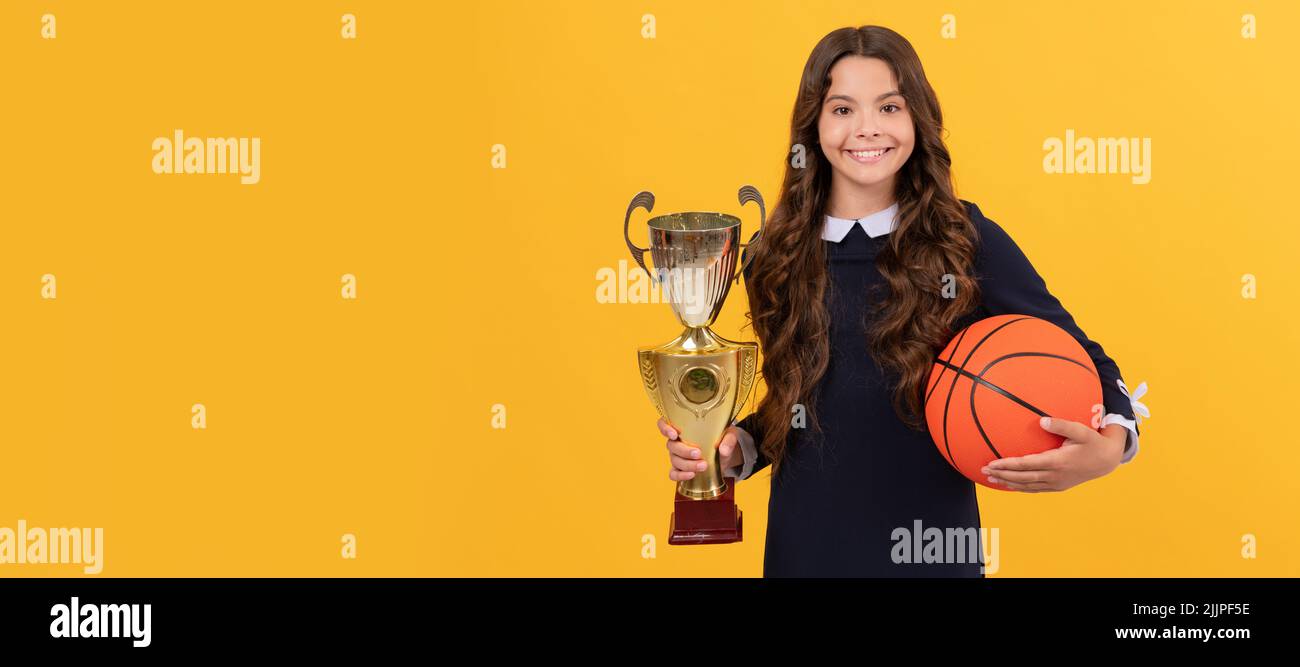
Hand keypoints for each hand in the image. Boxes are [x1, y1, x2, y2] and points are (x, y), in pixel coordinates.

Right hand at [658, 418, 743, 481]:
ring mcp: (677, 456)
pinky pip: (674, 474)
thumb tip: (723, 450)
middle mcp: (677, 442)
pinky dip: (681, 476)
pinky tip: (692, 475)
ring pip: (674, 460)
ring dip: (688, 464)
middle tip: (699, 454)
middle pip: (672, 445)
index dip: (665, 428)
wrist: (725, 457)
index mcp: (684, 428)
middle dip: (684, 451)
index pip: (664, 424)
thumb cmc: (723, 440)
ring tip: (703, 466)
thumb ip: (729, 439)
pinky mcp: (681, 469)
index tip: (674, 434)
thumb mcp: (730, 435)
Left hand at [980, 416, 1125, 491]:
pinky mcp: (1058, 486)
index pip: (1026, 465)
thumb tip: (1042, 421)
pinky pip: (1035, 489)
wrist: (1106, 461)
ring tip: (991, 479)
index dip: (1008, 465)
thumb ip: (1062, 425)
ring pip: (1027, 486)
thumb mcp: (1081, 431)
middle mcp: (1055, 475)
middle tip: (984, 470)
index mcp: (1057, 462)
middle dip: (1002, 474)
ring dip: (1008, 483)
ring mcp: (1056, 483)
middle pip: (1022, 478)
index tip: (992, 463)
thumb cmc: (1093, 442)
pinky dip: (1020, 487)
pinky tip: (1009, 484)